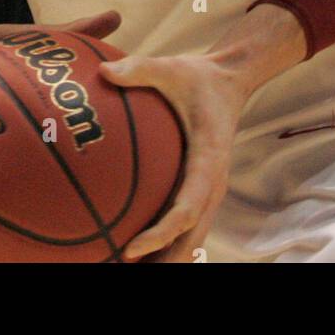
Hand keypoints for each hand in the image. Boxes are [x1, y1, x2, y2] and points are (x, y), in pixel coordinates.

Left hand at [100, 52, 248, 262]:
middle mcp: (213, 183)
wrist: (231, 80)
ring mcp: (209, 190)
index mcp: (209, 160)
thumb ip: (139, 68)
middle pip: (190, 238)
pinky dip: (164, 241)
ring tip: (121, 266)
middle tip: (119, 268)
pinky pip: (184, 223)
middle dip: (162, 260)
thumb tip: (103, 70)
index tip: (131, 249)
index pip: (185, 209)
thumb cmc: (197, 76)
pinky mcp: (202, 189)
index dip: (160, 234)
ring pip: (189, 237)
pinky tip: (132, 248)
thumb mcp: (170, 66)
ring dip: (164, 256)